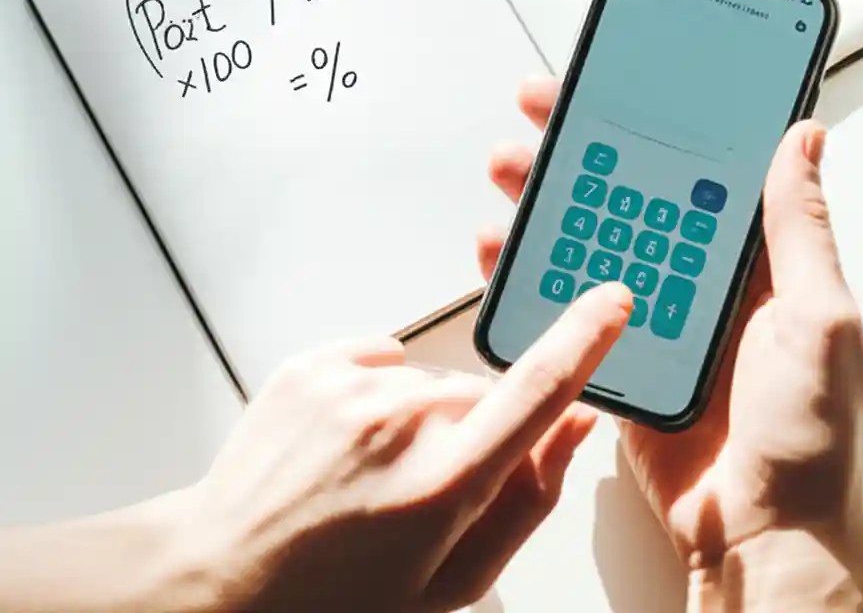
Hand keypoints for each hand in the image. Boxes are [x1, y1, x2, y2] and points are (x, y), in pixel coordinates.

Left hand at [182, 287, 629, 611]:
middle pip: (484, 395)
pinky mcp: (312, 366)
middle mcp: (399, 425)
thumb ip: (531, 499)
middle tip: (428, 487)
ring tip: (373, 473)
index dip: (586, 338)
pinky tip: (352, 443)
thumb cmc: (343, 594)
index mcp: (445, 484)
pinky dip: (383, 392)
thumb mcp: (456, 576)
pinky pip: (386, 358)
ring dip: (424, 416)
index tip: (612, 302)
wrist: (226, 577)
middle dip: (478, 432)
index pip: (538, 390)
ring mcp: (349, 390)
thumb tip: (575, 423)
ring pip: (433, 381)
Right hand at [478, 78, 862, 610]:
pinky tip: (507, 255)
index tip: (617, 85)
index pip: (703, 172)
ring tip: (511, 176)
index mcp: (761, 266)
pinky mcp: (624, 366)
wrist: (761, 537)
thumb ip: (799, 230)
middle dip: (585, 153)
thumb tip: (804, 139)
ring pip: (596, 244)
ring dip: (550, 206)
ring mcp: (662, 324)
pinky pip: (573, 310)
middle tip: (540, 116)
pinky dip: (537, 279)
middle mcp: (709, 287)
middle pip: (636, 198)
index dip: (660, 124)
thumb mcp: (819, 319)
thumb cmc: (808, 439)